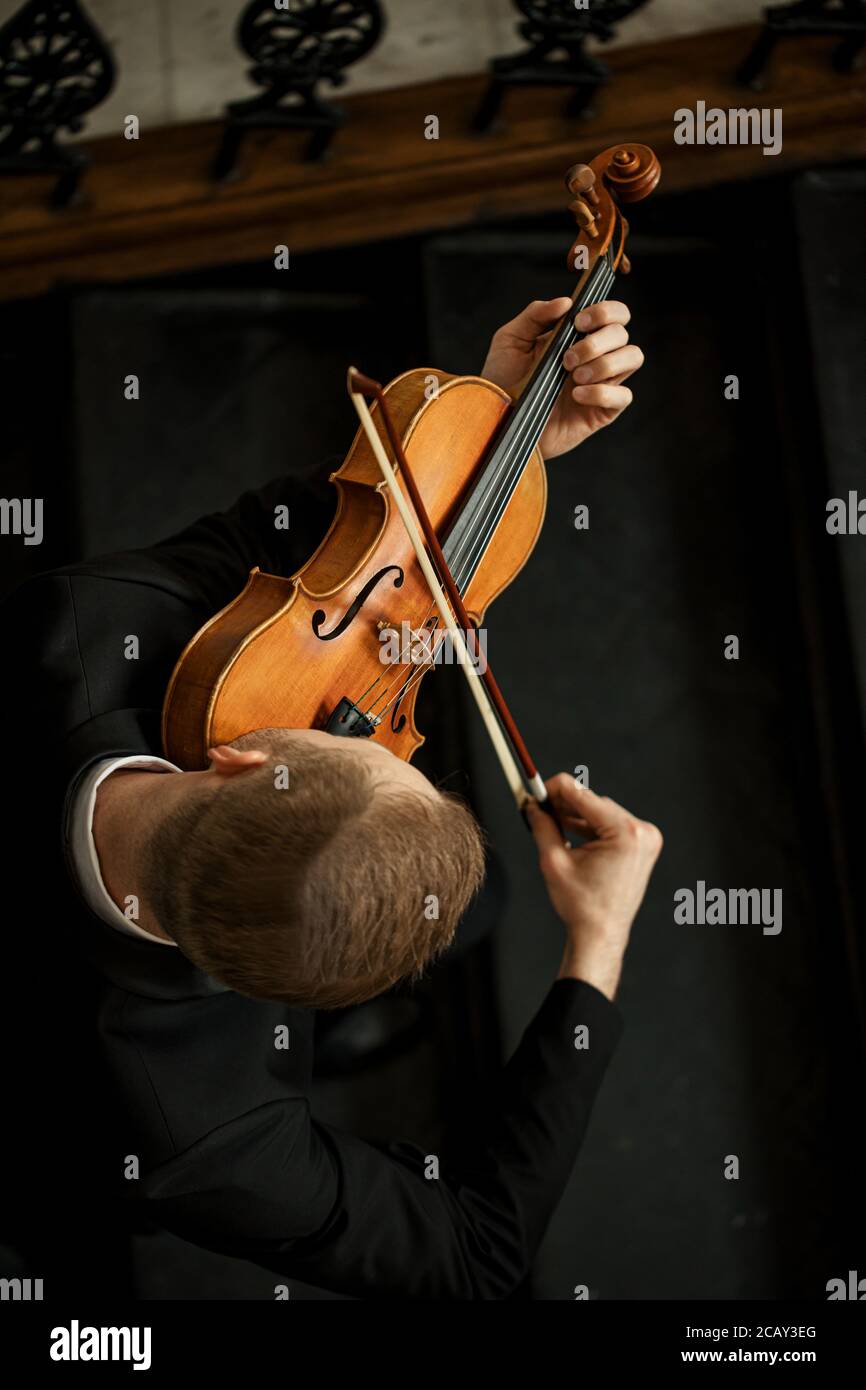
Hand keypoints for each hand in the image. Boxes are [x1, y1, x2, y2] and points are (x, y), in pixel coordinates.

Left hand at [481, 298, 643, 459]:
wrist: (500, 420)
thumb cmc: (505, 380)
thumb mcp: (510, 340)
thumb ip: (535, 315)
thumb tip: (566, 301)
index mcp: (578, 336)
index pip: (614, 313)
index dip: (605, 311)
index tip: (579, 322)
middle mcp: (595, 356)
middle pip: (622, 333)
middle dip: (596, 342)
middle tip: (566, 359)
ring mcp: (602, 383)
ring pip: (633, 357)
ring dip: (605, 363)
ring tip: (574, 376)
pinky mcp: (603, 410)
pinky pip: (624, 395)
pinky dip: (602, 392)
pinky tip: (576, 396)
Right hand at [525, 774, 661, 999]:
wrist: (602, 935)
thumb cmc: (581, 905)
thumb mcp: (554, 861)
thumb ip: (542, 826)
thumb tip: (532, 804)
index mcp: (625, 833)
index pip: (583, 795)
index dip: (554, 790)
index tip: (535, 790)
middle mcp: (641, 832)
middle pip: (593, 803)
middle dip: (564, 805)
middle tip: (538, 807)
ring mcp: (645, 839)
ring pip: (601, 813)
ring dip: (577, 816)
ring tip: (551, 822)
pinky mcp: (642, 846)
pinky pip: (611, 826)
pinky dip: (591, 828)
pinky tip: (569, 832)